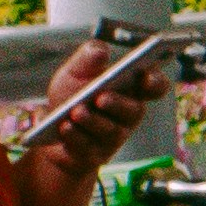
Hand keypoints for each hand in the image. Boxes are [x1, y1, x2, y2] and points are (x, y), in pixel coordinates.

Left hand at [20, 55, 166, 181]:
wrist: (50, 128)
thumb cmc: (71, 96)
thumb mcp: (75, 72)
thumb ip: (87, 58)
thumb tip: (100, 51)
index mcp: (131, 89)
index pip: (155, 87)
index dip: (156, 82)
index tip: (147, 76)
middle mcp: (128, 115)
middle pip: (133, 112)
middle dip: (117, 104)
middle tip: (100, 97)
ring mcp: (114, 137)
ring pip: (110, 131)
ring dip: (92, 121)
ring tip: (75, 112)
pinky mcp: (97, 155)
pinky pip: (90, 148)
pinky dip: (76, 137)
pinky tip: (65, 127)